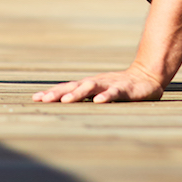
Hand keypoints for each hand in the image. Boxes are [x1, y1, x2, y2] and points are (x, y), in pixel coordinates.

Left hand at [32, 67, 164, 103]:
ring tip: (65, 101)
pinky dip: (106, 96)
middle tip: (43, 100)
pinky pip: (114, 92)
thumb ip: (84, 97)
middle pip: (74, 86)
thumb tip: (62, 104)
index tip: (36, 99)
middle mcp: (95, 82)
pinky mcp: (124, 89)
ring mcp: (109, 84)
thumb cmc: (119, 87)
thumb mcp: (99, 92)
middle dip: (58, 93)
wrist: (146, 77)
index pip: (66, 87)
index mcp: (88, 84)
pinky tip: (99, 102)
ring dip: (77, 94)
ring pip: (91, 87)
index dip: (52, 92)